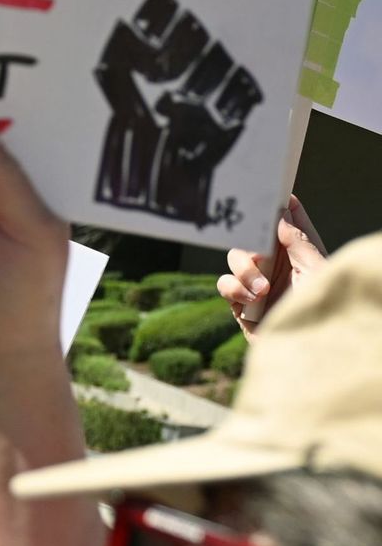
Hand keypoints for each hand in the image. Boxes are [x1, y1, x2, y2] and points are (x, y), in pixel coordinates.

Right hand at [218, 196, 326, 334]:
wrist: (305, 353)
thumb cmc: (320, 311)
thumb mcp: (315, 271)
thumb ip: (298, 243)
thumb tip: (282, 215)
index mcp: (301, 253)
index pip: (289, 221)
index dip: (281, 205)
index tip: (276, 192)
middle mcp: (277, 265)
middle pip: (252, 236)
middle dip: (253, 242)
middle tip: (260, 250)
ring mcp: (257, 283)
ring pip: (235, 259)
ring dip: (245, 271)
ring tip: (262, 290)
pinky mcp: (240, 303)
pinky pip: (225, 285)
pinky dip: (234, 289)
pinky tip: (251, 299)